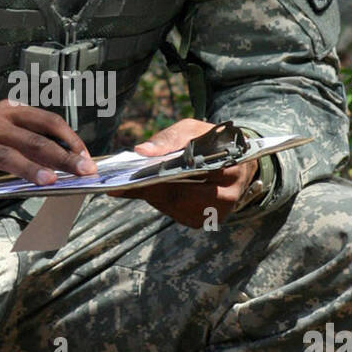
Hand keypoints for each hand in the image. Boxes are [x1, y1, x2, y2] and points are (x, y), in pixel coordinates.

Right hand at [0, 99, 97, 211]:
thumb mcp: (4, 128)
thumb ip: (30, 139)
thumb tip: (68, 162)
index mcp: (8, 112)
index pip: (47, 121)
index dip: (69, 138)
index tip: (86, 158)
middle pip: (31, 140)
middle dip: (60, 156)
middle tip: (82, 171)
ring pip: (4, 156)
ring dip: (28, 169)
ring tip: (49, 181)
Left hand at [108, 118, 257, 228]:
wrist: (232, 161)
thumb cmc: (210, 142)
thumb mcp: (192, 130)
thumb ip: (169, 139)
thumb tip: (141, 151)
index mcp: (229, 166)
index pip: (189, 174)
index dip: (157, 177)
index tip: (128, 178)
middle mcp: (227, 194)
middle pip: (179, 197)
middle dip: (148, 189)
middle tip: (119, 185)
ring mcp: (216, 212)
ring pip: (174, 208)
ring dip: (152, 196)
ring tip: (131, 185)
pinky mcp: (204, 220)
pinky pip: (175, 213)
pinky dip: (160, 202)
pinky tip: (150, 190)